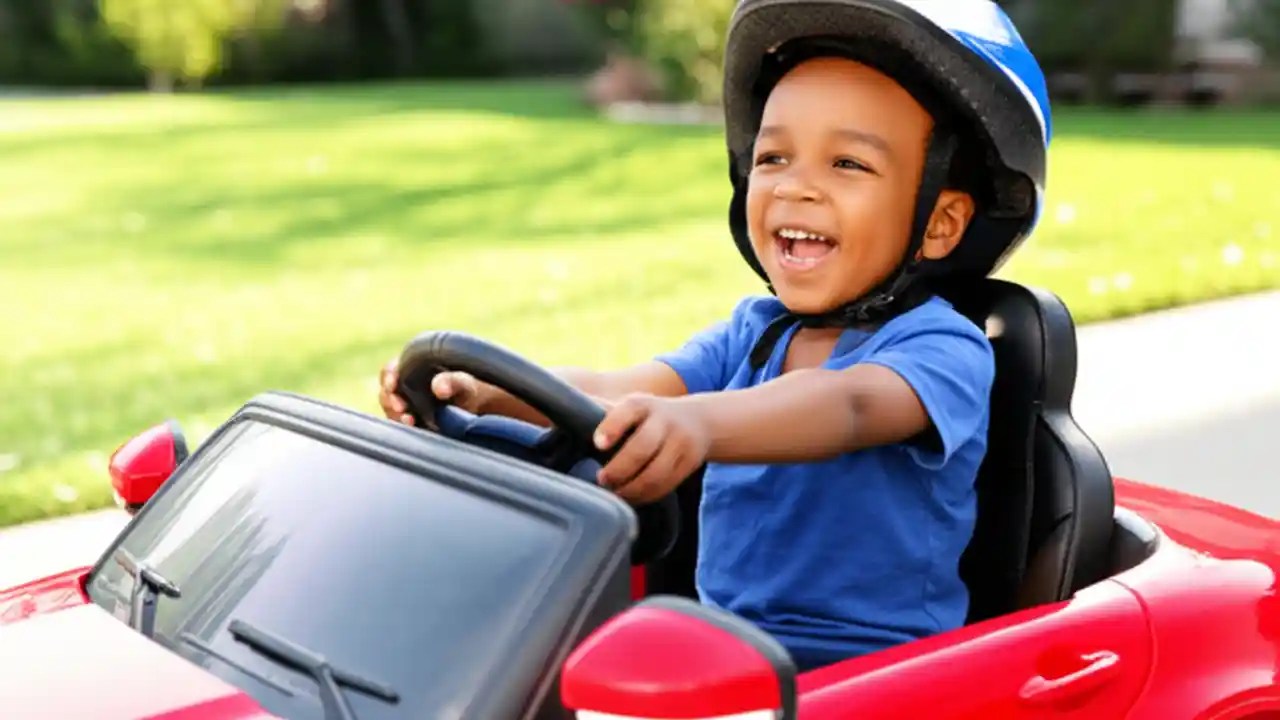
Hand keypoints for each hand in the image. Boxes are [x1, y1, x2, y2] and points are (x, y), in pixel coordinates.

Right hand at [378, 358, 483, 425]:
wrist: (480, 413)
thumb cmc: (472, 391)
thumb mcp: (466, 384)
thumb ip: (453, 381)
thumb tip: (438, 387)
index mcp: (415, 368)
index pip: (392, 369)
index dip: (389, 375)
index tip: (392, 385)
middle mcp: (406, 386)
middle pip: (386, 391)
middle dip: (390, 399)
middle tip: (401, 407)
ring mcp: (407, 405)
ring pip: (390, 408)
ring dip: (395, 414)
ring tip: (409, 420)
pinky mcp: (410, 422)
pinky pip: (398, 423)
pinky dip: (402, 425)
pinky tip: (413, 426)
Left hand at [593, 394, 708, 504]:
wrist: (700, 420)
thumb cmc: (652, 416)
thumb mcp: (632, 406)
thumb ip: (603, 412)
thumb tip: (562, 413)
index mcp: (642, 404)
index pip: (627, 412)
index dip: (612, 427)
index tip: (597, 443)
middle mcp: (664, 420)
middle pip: (642, 448)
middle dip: (619, 469)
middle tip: (602, 480)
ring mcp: (680, 442)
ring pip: (655, 473)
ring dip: (632, 488)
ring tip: (615, 492)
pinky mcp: (689, 463)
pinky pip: (666, 485)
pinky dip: (646, 495)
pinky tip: (632, 496)